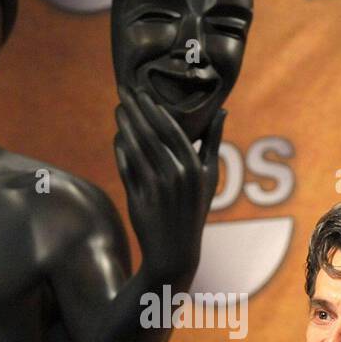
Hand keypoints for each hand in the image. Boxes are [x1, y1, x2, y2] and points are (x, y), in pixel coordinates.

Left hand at [113, 85, 225, 280]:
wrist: (175, 251)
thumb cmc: (194, 209)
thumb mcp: (209, 178)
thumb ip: (213, 142)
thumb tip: (222, 111)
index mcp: (194, 168)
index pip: (171, 130)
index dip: (154, 109)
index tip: (143, 92)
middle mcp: (175, 176)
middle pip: (150, 133)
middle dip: (135, 109)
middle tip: (123, 90)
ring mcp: (155, 188)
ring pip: (135, 148)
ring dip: (124, 125)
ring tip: (119, 109)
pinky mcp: (138, 199)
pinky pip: (126, 168)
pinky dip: (120, 150)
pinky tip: (117, 137)